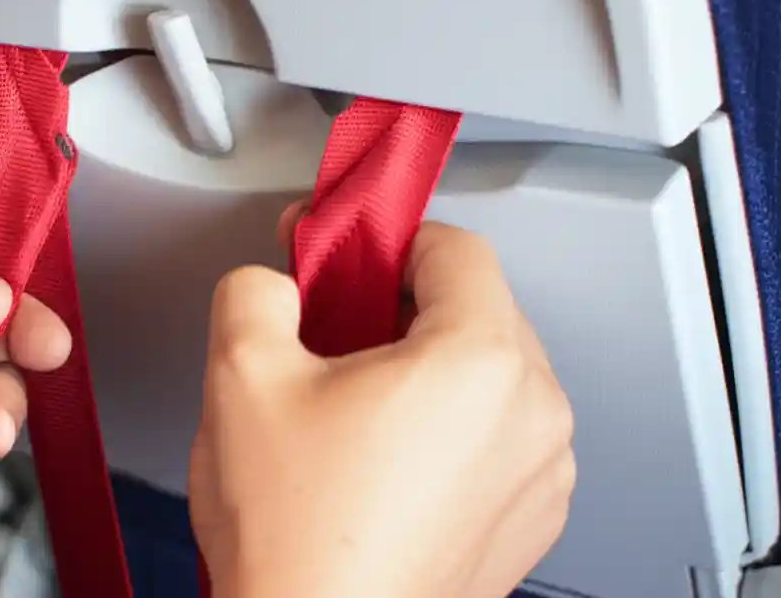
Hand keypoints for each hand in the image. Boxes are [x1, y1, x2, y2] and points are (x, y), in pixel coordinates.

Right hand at [189, 218, 575, 597]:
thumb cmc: (298, 541)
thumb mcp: (241, 377)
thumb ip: (255, 292)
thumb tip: (272, 285)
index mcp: (481, 362)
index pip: (455, 248)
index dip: (384, 240)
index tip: (343, 255)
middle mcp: (533, 414)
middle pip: (476, 309)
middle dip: (399, 307)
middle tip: (331, 335)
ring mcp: (539, 472)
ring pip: (487, 375)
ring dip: (424, 370)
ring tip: (351, 411)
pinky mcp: (528, 518)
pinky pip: (495, 437)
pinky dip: (447, 429)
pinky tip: (378, 461)